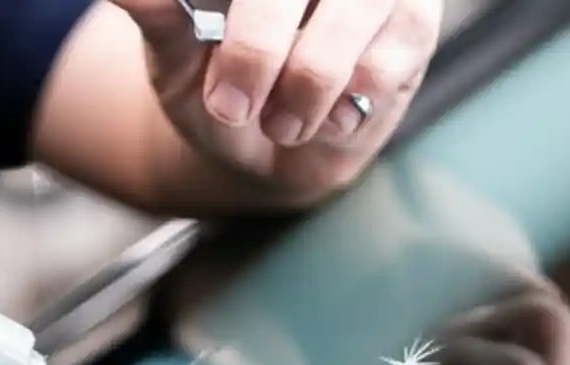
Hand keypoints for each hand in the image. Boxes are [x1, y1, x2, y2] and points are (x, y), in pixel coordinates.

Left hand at [115, 0, 443, 192]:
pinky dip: (339, 109)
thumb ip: (156, 10)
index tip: (217, 72)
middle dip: (256, 50)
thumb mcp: (172, 51)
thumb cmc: (216, 83)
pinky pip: (378, 68)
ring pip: (341, 27)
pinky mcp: (414, 23)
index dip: (249, 34)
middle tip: (229, 105)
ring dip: (302, 90)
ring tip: (280, 121)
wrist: (264, 147)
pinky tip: (326, 116)